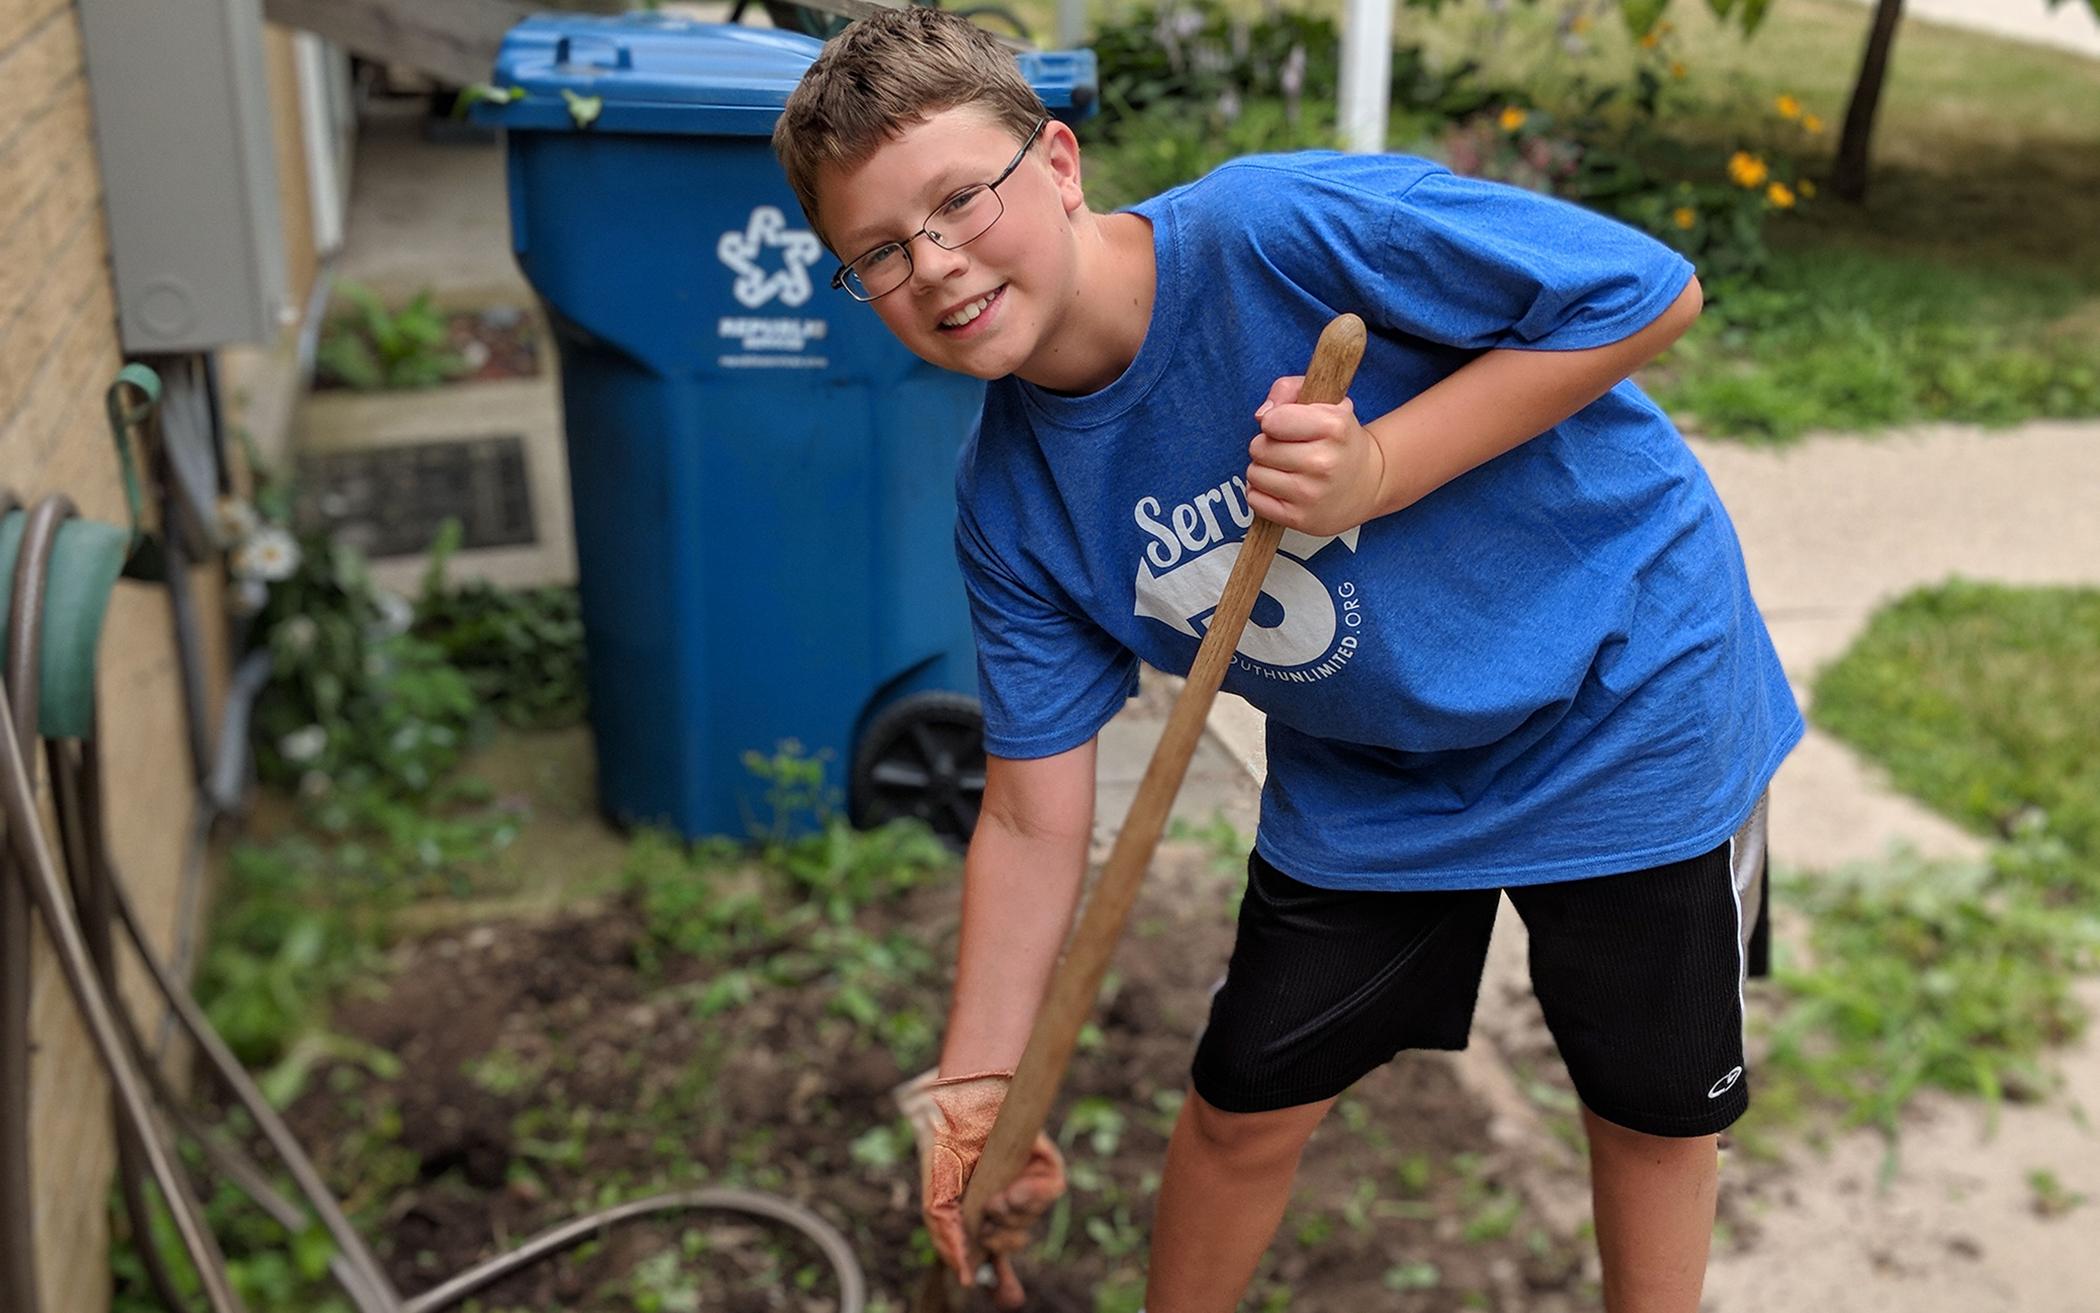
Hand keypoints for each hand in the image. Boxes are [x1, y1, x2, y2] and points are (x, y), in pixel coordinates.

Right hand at [896, 1069, 1066, 1307]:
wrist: (957, 1096)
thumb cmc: (943, 1140)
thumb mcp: (937, 1195)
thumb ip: (947, 1235)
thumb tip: (964, 1276)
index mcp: (980, 1208)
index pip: (997, 1250)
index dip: (1003, 1278)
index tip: (1008, 1296)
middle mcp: (1005, 1197)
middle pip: (1015, 1239)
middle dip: (1001, 1240)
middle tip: (986, 1221)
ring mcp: (1026, 1178)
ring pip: (1032, 1218)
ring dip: (1013, 1216)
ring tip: (994, 1198)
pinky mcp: (1045, 1159)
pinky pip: (1052, 1189)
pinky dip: (1033, 1196)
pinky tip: (1012, 1190)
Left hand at [1245, 374, 1388, 536]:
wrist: (1371, 483)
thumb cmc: (1340, 440)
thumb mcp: (1326, 402)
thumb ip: (1289, 390)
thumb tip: (1261, 414)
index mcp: (1333, 427)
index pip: (1272, 421)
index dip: (1274, 421)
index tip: (1287, 425)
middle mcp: (1323, 462)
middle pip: (1259, 447)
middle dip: (1267, 445)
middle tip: (1289, 449)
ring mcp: (1311, 494)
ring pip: (1254, 474)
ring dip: (1264, 470)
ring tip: (1287, 469)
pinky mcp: (1300, 519)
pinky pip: (1255, 500)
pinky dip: (1262, 493)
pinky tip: (1283, 488)